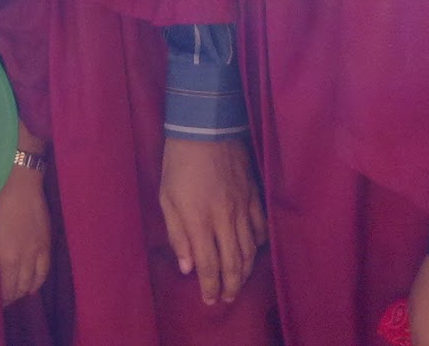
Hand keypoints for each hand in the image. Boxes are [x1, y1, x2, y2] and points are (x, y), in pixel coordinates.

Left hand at [0, 164, 50, 304]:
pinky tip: (32, 286)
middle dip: (11, 297)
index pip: (6, 289)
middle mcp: (24, 258)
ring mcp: (38, 251)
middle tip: (2, 300)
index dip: (0, 299)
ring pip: (33, 282)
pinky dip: (38, 281)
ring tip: (15, 294)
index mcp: (6, 257)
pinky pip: (45, 270)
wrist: (20, 183)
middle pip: (19, 288)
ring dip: (24, 291)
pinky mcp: (46, 243)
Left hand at [159, 135, 267, 305]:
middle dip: (230, 286)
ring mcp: (244, 208)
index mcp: (199, 221)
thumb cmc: (178, 163)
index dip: (210, 287)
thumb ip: (177, 235)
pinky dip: (258, 244)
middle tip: (227, 298)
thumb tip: (187, 267)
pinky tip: (253, 250)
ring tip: (238, 282)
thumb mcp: (167, 198)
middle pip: (233, 263)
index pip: (209, 265)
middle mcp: (225, 219)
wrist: (205, 128)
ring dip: (244, 270)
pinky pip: (261, 227)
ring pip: (250, 249)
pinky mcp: (255, 195)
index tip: (209, 300)